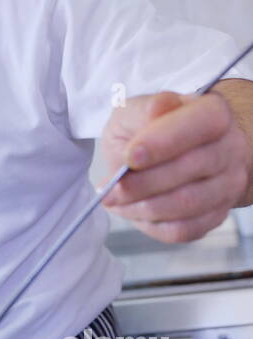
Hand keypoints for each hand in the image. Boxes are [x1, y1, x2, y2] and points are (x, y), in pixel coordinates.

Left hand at [99, 90, 250, 242]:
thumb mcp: (135, 111)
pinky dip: (153, 224)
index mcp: (213, 112)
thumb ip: (142, 111)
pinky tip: (133, 211)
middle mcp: (229, 148)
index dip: (164, 142)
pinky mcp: (217, 214)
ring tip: (115, 200)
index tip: (131, 156)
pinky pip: (186, 229)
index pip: (199, 124)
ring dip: (143, 206)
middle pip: (191, 169)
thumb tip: (158, 109)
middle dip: (142, 182)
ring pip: (188, 203)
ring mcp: (228, 183)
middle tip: (109, 188)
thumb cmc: (150, 130)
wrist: (173, 155)